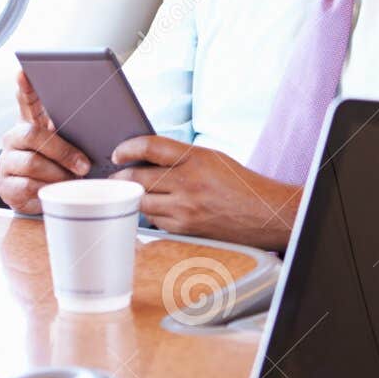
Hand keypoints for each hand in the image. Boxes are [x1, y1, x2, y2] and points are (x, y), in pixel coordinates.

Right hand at [0, 71, 91, 213]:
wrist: (41, 198)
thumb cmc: (60, 166)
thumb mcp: (68, 147)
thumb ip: (76, 133)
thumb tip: (105, 121)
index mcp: (31, 123)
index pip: (25, 100)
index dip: (25, 87)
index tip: (24, 72)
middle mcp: (14, 138)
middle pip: (32, 135)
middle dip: (62, 150)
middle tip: (84, 165)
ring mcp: (7, 161)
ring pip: (32, 163)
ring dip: (58, 173)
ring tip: (73, 180)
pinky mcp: (6, 185)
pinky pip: (28, 186)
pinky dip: (48, 189)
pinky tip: (58, 191)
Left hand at [112, 135, 300, 250]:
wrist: (263, 214)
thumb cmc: (238, 183)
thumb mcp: (211, 158)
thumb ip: (179, 157)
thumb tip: (144, 158)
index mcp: (195, 159)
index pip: (150, 147)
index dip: (128, 148)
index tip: (118, 153)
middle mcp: (188, 184)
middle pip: (137, 179)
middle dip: (121, 178)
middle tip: (115, 177)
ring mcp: (185, 210)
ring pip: (142, 203)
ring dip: (134, 197)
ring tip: (131, 192)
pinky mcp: (185, 229)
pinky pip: (155, 221)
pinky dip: (151, 214)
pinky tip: (156, 209)